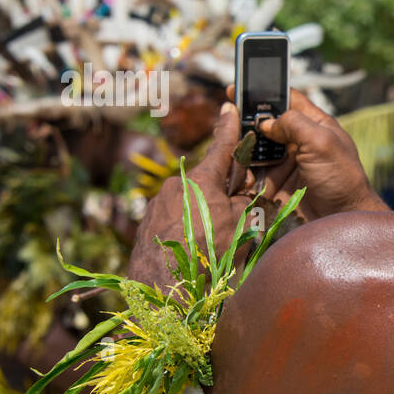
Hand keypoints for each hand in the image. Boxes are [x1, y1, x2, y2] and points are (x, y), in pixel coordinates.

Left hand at [128, 104, 253, 287]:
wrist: (162, 286)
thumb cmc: (206, 254)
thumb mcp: (241, 226)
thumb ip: (245, 205)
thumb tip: (242, 199)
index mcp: (201, 180)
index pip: (221, 147)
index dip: (229, 127)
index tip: (229, 107)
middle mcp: (176, 185)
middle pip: (209, 181)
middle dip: (225, 192)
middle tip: (238, 214)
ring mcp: (159, 204)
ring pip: (193, 202)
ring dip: (206, 213)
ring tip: (213, 242)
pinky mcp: (149, 223)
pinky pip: (176, 218)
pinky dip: (188, 227)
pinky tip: (194, 249)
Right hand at [225, 85, 387, 220]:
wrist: (341, 220)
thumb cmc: (341, 178)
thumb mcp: (322, 142)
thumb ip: (294, 124)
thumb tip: (266, 122)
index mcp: (314, 125)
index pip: (287, 99)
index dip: (265, 91)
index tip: (239, 85)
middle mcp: (298, 142)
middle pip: (265, 125)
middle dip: (246, 121)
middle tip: (226, 117)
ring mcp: (286, 164)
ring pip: (255, 149)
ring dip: (241, 147)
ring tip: (224, 142)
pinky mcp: (275, 185)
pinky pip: (253, 174)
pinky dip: (242, 171)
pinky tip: (231, 167)